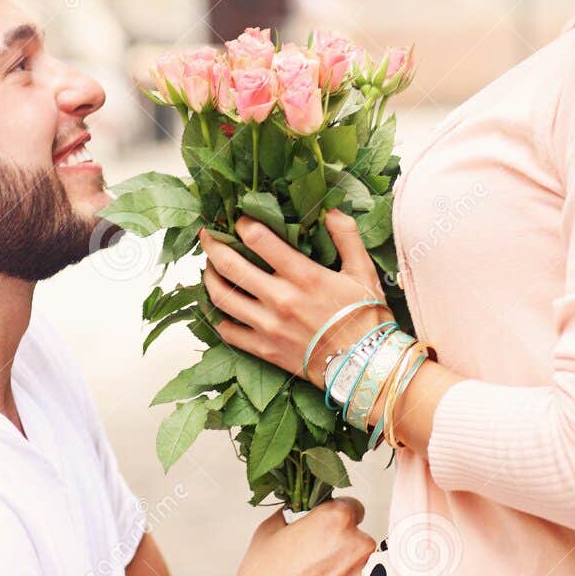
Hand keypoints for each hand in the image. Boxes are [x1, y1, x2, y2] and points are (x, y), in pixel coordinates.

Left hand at [199, 210, 386, 383]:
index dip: (244, 224)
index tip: (239, 218)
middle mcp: (280, 300)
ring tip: (208, 267)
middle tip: (207, 235)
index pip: (260, 240)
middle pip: (231, 265)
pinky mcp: (264, 349)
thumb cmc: (367, 317)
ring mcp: (268, 327)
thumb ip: (347, 236)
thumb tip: (330, 210)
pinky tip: (218, 307)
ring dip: (209, 278)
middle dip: (213, 245)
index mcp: (304, 277)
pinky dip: (218, 318)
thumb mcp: (363, 271)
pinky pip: (229, 332)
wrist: (367, 365)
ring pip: (222, 297)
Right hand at [226, 498, 374, 575]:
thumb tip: (297, 513)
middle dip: (339, 545)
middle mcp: (357, 545)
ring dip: (344, 569)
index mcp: (336, 521)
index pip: (351, 506)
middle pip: (357, 537)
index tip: (326, 528)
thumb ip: (292, 515)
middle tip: (314, 559)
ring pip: (360, 564)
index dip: (336, 518)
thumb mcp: (268, 533)